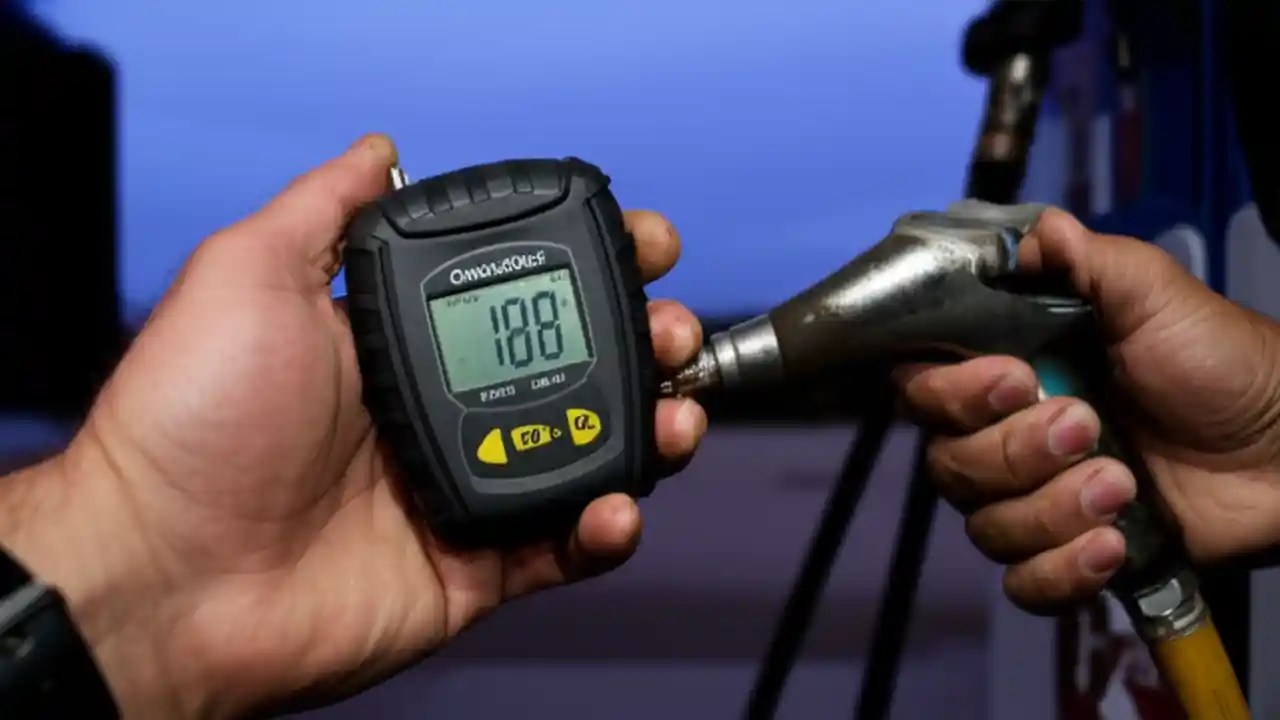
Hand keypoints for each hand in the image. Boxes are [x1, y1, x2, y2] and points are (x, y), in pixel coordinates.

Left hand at [0, 136, 707, 718]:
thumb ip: (326, 211)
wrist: (161, 576)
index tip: (638, 242)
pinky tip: (615, 505)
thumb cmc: (188, 424)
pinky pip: (561, 549)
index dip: (584, 267)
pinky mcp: (471, 566)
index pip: (517, 295)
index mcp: (397, 345)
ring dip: (650, 431)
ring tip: (677, 413)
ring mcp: (460, 490)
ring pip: (584, 455)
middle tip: (671, 332)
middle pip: (573, 371)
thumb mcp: (247, 277)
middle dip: (642, 343)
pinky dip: (606, 530)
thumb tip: (381, 151)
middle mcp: (438, 413)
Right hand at [894, 208, 1279, 612]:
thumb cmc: (1221, 360)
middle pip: (949, 464)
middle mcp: (1009, 439)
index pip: (924, 391)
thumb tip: (1032, 231)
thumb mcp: (1155, 295)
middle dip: (1015, 452)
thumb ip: (1087, 262)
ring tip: (1125, 487)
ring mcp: (1038, 502)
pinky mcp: (1073, 556)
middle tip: (1089, 427)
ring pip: (987, 526)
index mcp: (1010, 373)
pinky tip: (1113, 543)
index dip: (951, 392)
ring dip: (1050, 510)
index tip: (1013, 378)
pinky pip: (1026, 584)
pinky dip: (1061, 570)